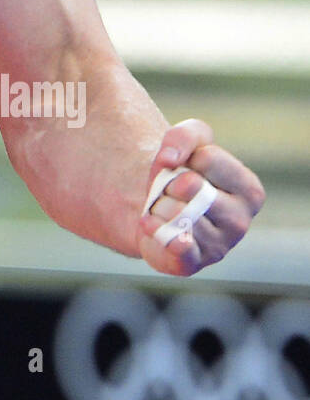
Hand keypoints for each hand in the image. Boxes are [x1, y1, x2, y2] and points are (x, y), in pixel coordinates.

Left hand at [137, 118, 264, 275]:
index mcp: (249, 190)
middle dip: (169, 181)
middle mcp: (240, 222)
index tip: (185, 167)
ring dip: (158, 203)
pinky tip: (150, 223)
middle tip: (170, 190)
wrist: (153, 205)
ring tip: (163, 208)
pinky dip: (154, 227)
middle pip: (190, 185)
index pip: (208, 158)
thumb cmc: (179, 171)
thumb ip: (185, 135)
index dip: (184, 157)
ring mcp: (219, 247)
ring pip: (176, 211)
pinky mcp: (192, 263)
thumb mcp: (186, 139)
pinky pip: (173, 242)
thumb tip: (170, 161)